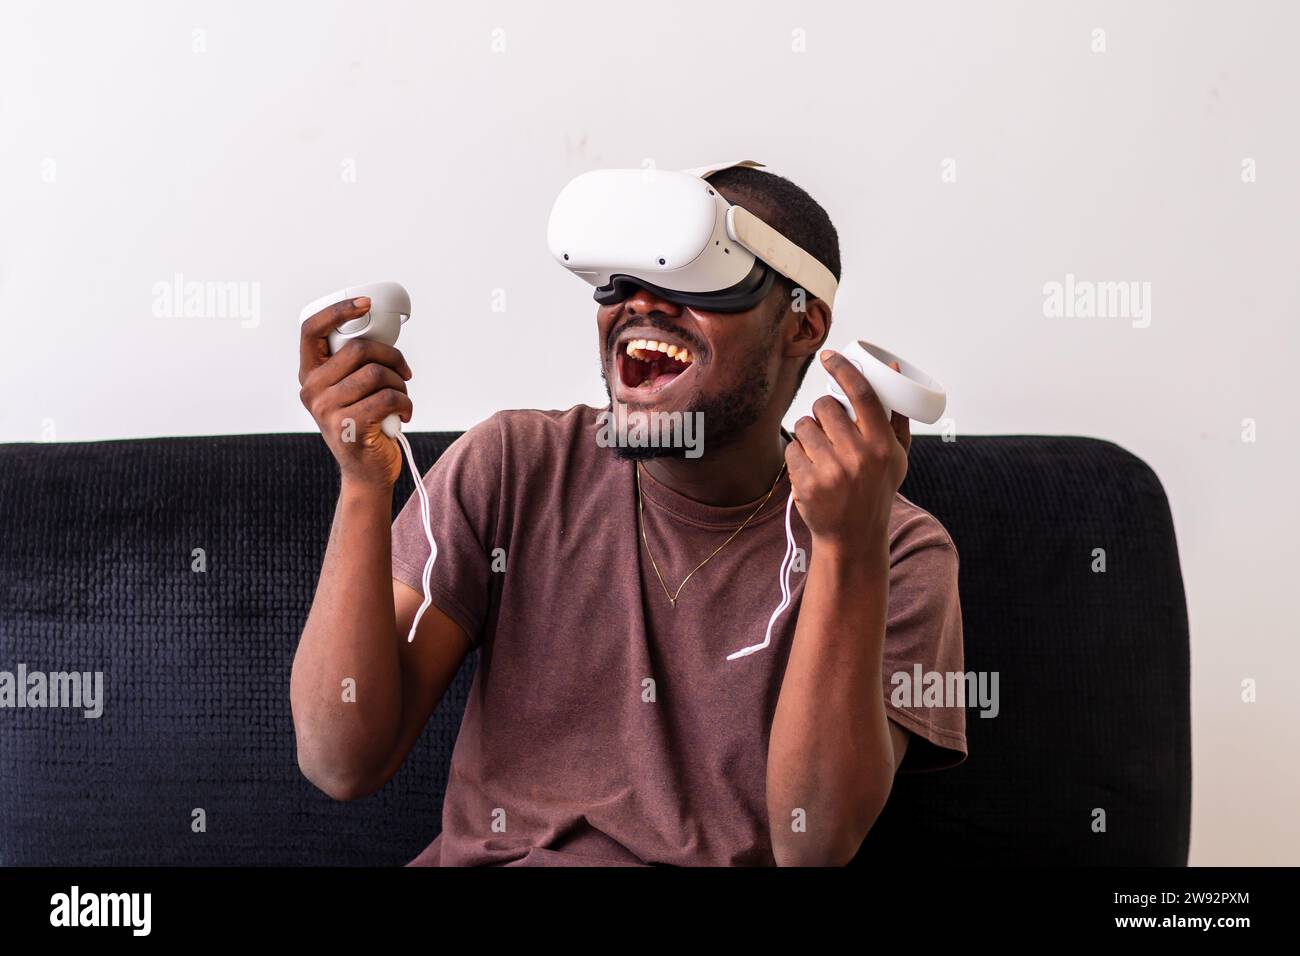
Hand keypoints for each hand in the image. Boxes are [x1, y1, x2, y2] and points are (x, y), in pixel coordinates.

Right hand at [298, 296, 412, 487]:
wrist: (367, 471)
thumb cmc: (365, 423)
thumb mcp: (350, 390)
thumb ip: (353, 364)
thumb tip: (380, 331)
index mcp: (310, 374)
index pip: (311, 330)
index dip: (338, 311)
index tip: (365, 304)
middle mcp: (312, 390)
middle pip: (358, 349)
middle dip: (392, 357)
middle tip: (404, 371)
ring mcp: (327, 409)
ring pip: (376, 374)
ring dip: (401, 383)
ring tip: (402, 396)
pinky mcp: (349, 427)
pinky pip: (387, 398)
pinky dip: (405, 403)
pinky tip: (404, 414)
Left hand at [785, 350, 910, 553]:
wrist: (853, 537)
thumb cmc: (876, 490)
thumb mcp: (896, 457)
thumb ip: (896, 415)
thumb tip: (894, 368)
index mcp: (883, 446)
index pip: (862, 395)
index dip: (843, 370)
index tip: (829, 356)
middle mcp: (858, 457)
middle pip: (825, 406)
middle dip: (823, 412)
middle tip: (829, 428)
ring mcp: (831, 471)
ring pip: (804, 425)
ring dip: (809, 434)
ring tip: (821, 453)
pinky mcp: (807, 484)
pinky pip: (791, 449)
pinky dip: (797, 456)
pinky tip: (811, 470)